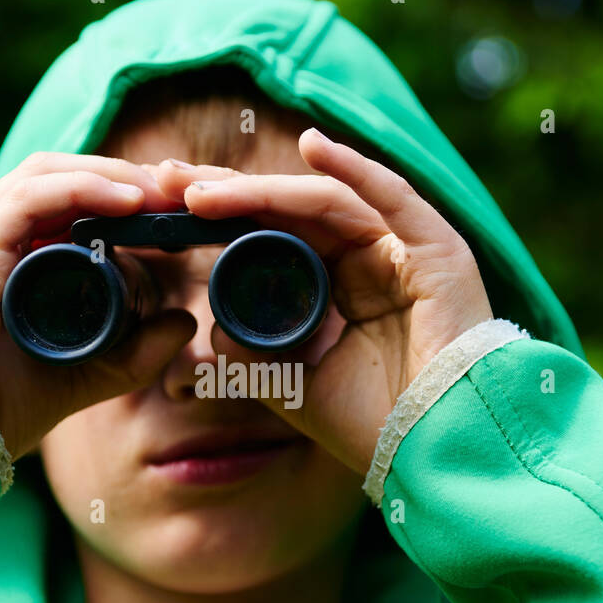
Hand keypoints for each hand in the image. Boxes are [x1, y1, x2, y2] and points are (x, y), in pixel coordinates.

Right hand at [0, 153, 195, 460]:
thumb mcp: (84, 374)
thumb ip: (134, 353)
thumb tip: (183, 322)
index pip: (58, 200)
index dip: (115, 194)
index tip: (170, 211)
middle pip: (55, 176)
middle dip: (119, 175)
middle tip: (175, 193)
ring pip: (45, 173)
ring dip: (110, 175)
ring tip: (160, 194)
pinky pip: (32, 196)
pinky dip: (85, 189)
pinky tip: (129, 203)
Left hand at [149, 128, 492, 475]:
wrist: (435, 455)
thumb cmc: (374, 425)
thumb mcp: (294, 385)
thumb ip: (255, 352)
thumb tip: (211, 326)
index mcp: (339, 289)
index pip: (274, 237)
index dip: (223, 218)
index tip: (165, 207)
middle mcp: (370, 262)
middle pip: (291, 211)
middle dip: (227, 193)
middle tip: (166, 180)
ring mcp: (405, 253)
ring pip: (326, 203)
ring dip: (262, 190)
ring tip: (202, 189)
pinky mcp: (438, 253)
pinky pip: (393, 199)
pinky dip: (355, 169)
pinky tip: (313, 147)